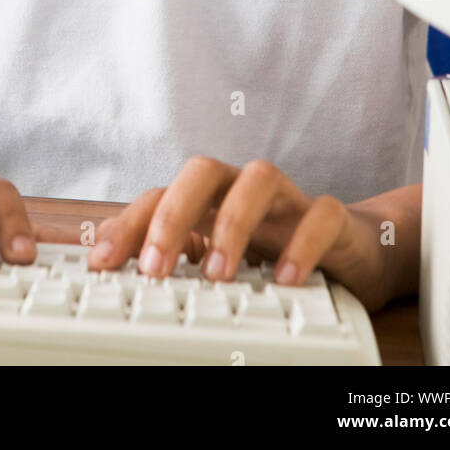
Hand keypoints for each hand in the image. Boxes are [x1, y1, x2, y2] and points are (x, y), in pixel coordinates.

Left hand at [87, 156, 392, 312]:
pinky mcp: (331, 217)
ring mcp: (287, 199)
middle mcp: (243, 189)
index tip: (102, 263)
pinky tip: (286, 279)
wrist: (348, 250)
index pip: (160, 194)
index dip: (127, 224)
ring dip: (233, 223)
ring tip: (218, 274)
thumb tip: (106, 262)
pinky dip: (302, 244)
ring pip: (260, 177)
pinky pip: (320, 214)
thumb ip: (171, 256)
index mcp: (210, 199)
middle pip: (203, 171)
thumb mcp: (215, 257)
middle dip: (174, 214)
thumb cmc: (274, 248)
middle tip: (155, 268)